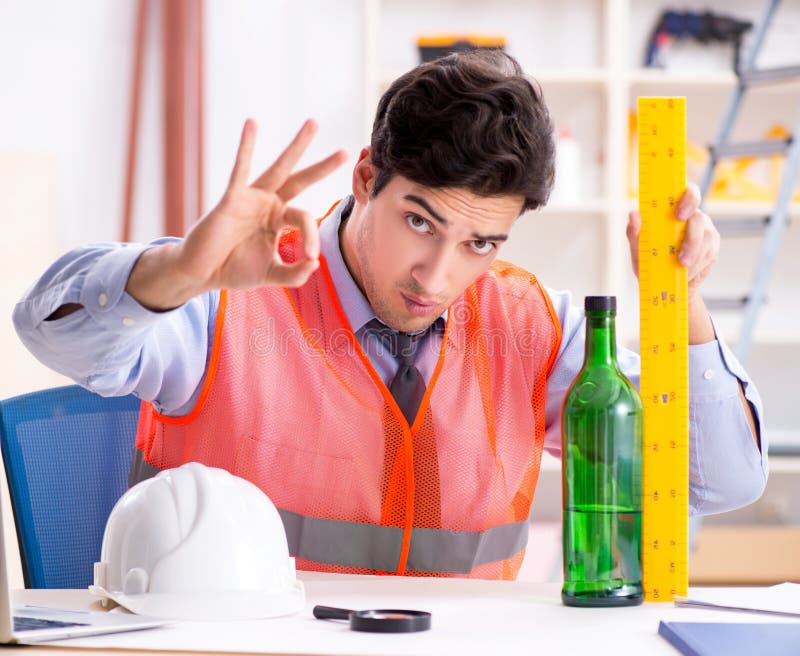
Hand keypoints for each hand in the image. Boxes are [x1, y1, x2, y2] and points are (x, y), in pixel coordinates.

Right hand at [127, 119, 346, 309]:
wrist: (202, 274)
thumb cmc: (234, 270)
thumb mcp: (271, 275)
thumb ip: (294, 273)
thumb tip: (315, 264)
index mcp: (279, 220)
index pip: (305, 220)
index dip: (312, 237)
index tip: (310, 257)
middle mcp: (268, 204)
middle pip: (301, 180)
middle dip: (323, 166)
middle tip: (347, 152)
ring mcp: (252, 199)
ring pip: (279, 169)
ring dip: (297, 147)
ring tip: (313, 123)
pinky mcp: (232, 199)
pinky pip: (240, 170)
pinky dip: (246, 147)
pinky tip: (251, 123)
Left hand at [626, 182, 719, 299]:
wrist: (662, 283)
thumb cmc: (650, 260)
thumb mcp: (638, 248)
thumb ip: (634, 232)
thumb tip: (633, 214)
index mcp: (677, 210)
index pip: (690, 193)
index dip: (688, 198)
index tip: (679, 215)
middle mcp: (694, 218)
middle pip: (699, 220)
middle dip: (692, 239)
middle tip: (681, 258)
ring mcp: (706, 233)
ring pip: (706, 240)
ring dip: (693, 257)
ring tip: (681, 268)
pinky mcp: (712, 250)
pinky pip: (708, 256)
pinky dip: (696, 266)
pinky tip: (687, 272)